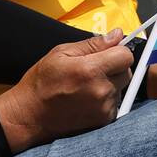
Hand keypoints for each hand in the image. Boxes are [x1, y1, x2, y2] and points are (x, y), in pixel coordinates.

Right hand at [0, 30, 133, 151]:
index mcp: (90, 70)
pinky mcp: (103, 122)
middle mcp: (101, 91)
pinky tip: (87, 100)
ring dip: (110, 85)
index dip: (118, 51)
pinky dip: (106, 100)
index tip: (107, 53)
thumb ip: (93, 44)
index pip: (126, 56)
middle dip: (114, 68)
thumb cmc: (41, 82)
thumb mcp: (61, 53)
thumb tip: (118, 34)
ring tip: (86, 87)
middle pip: (126, 72)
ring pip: (120, 89)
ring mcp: (104, 109)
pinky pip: (115, 104)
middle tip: (93, 70)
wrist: (30, 116)